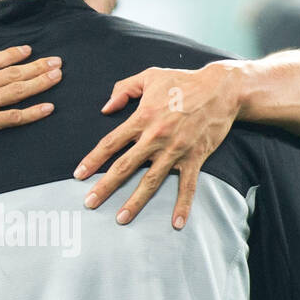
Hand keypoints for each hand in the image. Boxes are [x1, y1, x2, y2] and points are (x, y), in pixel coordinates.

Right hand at [0, 44, 60, 160]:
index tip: (28, 50)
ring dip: (41, 82)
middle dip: (37, 65)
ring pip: (18, 90)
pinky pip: (14, 117)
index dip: (13, 54)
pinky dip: (33, 113)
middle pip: (13, 72)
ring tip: (58, 77)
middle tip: (57, 61)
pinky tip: (48, 108)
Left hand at [73, 59, 242, 226]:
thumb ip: (124, 89)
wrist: (221, 90)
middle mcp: (156, 137)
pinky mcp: (194, 158)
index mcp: (142, 118)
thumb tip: (105, 108)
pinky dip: (183, 205)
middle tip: (89, 203)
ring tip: (121, 218)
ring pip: (151, 181)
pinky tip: (177, 224)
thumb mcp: (150, 76)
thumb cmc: (183, 81)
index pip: (110, 143)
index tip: (78, 175)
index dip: (92, 160)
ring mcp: (176, 150)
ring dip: (135, 202)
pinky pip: (188, 186)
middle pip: (124, 166)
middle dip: (105, 186)